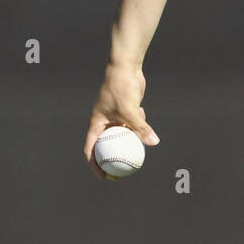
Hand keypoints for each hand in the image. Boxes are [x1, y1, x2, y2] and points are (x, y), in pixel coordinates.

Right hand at [83, 61, 159, 179]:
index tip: (104, 176)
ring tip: (136, 154)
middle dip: (111, 159)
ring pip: (119, 134)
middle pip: (104, 144)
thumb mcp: (131, 111)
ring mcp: (114, 115)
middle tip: (120, 172)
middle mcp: (103, 120)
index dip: (94, 165)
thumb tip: (153, 142)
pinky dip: (137, 124)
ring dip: (126, 142)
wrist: (125, 67)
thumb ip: (140, 127)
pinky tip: (145, 119)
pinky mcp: (124, 109)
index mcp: (96, 123)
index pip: (90, 148)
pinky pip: (130, 123)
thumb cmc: (121, 88)